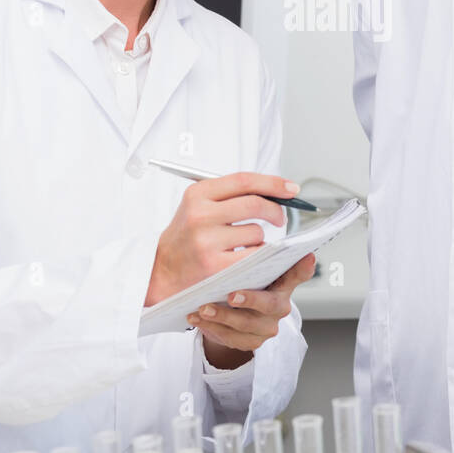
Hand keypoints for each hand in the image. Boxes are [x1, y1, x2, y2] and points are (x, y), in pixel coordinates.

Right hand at [144, 170, 297, 308]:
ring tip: (245, 244)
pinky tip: (247, 256)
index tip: (291, 188)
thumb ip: (229, 195)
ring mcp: (207, 241)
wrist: (162, 272)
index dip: (272, 183)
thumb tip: (273, 190)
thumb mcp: (198, 206)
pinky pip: (253, 255)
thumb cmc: (186, 238)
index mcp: (197, 194)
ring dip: (260, 239)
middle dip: (275, 210)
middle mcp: (200, 214)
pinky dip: (256, 255)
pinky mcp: (214, 265)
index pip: (243, 181)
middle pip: (255, 203)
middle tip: (279, 218)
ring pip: (256, 232)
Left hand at [187, 252, 316, 365]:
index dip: (303, 268)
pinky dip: (211, 328)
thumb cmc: (245, 285)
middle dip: (250, 300)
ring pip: (246, 325)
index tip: (306, 256)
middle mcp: (279, 307)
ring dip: (222, 317)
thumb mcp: (253, 270)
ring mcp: (266, 327)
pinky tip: (197, 318)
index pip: (297, 274)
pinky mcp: (250, 342)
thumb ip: (258, 257)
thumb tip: (257, 238)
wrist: (234, 316)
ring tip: (203, 308)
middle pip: (270, 305)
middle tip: (231, 295)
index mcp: (283, 284)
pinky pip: (231, 338)